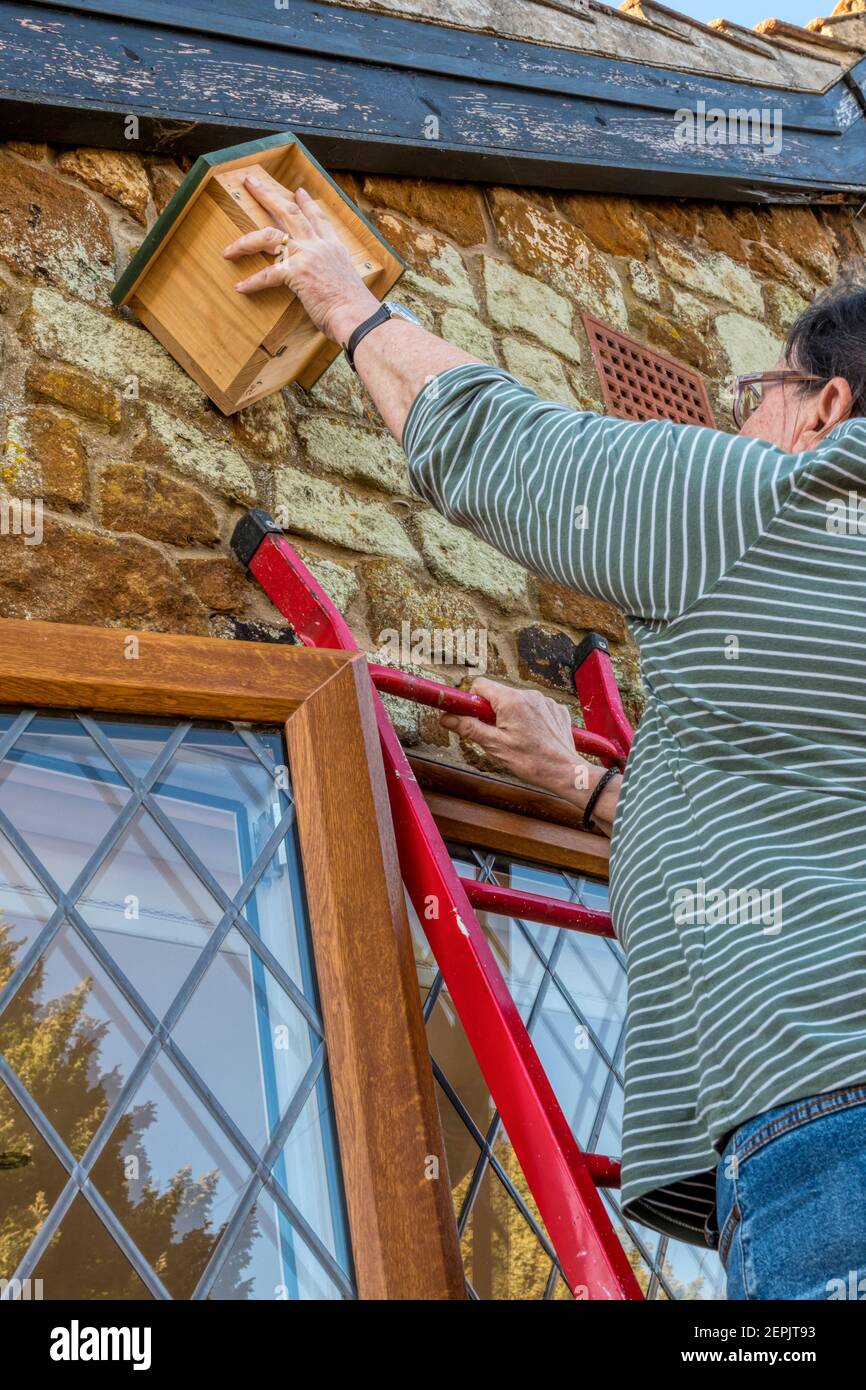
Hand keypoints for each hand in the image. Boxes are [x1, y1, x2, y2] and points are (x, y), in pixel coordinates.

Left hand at [223, 174, 378, 342]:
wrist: (357, 316)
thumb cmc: (353, 309)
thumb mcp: (344, 283)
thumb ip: (330, 276)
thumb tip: (323, 285)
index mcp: (333, 247)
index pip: (318, 217)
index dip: (307, 203)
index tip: (297, 191)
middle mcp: (320, 245)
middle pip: (289, 211)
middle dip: (267, 195)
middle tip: (251, 182)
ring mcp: (307, 255)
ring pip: (270, 235)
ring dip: (247, 240)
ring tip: (230, 248)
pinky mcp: (297, 272)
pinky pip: (268, 274)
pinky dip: (253, 282)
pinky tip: (241, 287)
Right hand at [440, 678, 619, 832]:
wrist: (565, 772)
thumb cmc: (532, 761)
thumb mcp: (494, 746)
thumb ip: (469, 728)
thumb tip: (447, 718)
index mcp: (511, 700)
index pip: (481, 685)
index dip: (472, 700)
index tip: (470, 715)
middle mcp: (529, 695)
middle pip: (499, 694)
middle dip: (491, 711)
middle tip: (494, 734)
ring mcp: (545, 701)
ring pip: (517, 702)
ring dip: (511, 716)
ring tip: (516, 739)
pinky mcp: (556, 709)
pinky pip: (534, 708)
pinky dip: (529, 719)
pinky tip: (532, 737)